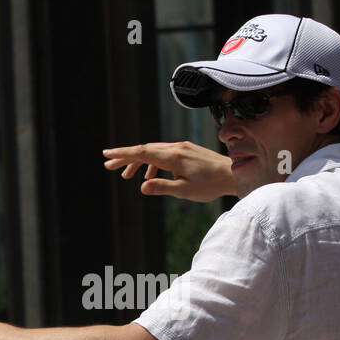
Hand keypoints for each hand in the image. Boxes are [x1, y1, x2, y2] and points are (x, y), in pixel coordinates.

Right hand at [101, 141, 233, 201]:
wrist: (232, 174)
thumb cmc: (210, 185)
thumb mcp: (184, 191)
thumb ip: (162, 187)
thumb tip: (142, 187)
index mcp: (173, 157)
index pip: (142, 152)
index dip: (123, 153)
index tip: (107, 155)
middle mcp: (176, 148)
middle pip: (144, 150)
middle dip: (126, 157)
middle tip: (109, 165)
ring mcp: (182, 147)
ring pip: (154, 151)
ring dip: (139, 162)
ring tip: (127, 176)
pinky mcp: (187, 150)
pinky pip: (164, 154)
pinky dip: (153, 163)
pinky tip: (150, 176)